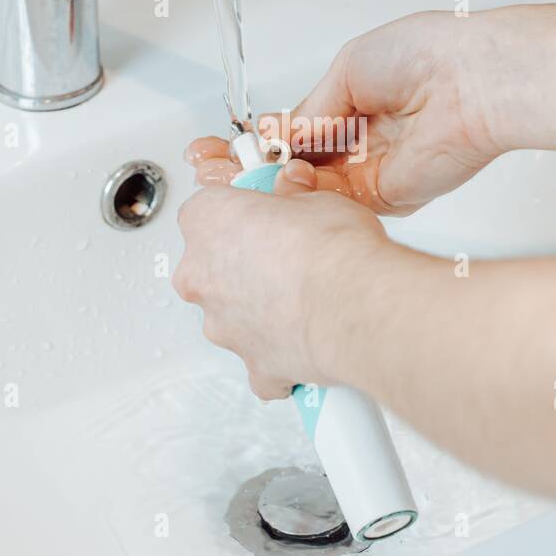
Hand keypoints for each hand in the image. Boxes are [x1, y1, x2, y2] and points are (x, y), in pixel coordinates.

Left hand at [173, 169, 389, 398]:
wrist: (354, 304)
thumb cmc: (332, 247)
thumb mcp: (318, 199)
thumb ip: (295, 199)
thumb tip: (295, 191)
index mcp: (208, 222)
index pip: (207, 212)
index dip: (240, 214)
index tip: (263, 216)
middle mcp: (202, 276)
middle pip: (211, 268)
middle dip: (242, 266)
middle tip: (285, 259)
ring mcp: (222, 325)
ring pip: (231, 316)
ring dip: (258, 310)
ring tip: (303, 302)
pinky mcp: (252, 363)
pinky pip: (259, 361)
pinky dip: (278, 355)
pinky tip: (305, 344)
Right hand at [187, 10, 522, 214]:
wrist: (469, 78)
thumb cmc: (425, 55)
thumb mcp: (345, 70)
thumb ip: (309, 111)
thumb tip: (278, 135)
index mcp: (353, 106)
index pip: (294, 134)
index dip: (257, 142)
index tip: (221, 147)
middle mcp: (361, 143)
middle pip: (295, 166)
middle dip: (251, 168)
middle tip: (212, 167)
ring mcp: (371, 173)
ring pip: (308, 189)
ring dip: (268, 183)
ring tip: (230, 175)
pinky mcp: (385, 197)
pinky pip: (334, 204)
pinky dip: (301, 197)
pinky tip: (275, 181)